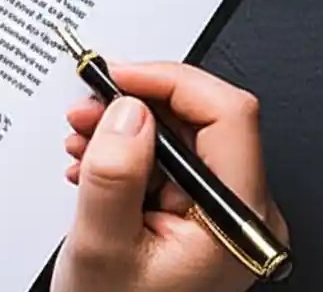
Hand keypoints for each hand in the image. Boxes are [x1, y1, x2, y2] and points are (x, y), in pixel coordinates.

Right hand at [53, 63, 288, 291]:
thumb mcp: (102, 245)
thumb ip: (114, 174)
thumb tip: (128, 110)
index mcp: (236, 220)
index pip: (228, 115)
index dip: (170, 82)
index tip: (119, 76)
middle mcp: (241, 213)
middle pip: (203, 120)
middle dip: (135, 105)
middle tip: (86, 107)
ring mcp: (221, 214)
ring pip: (182, 138)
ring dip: (124, 128)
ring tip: (81, 139)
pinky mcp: (199, 215)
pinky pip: (170, 162)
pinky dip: (128, 153)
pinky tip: (93, 162)